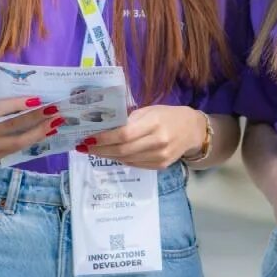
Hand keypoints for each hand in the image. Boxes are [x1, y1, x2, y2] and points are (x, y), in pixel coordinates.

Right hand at [0, 94, 62, 162]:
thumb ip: (0, 98)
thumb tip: (30, 95)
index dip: (17, 105)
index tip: (38, 99)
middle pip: (10, 128)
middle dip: (35, 119)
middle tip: (54, 110)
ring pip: (16, 142)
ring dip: (39, 133)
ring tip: (55, 123)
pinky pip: (15, 149)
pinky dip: (32, 141)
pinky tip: (45, 132)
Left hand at [85, 105, 204, 169]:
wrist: (192, 130)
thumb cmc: (167, 115)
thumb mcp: (149, 110)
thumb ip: (129, 119)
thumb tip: (103, 127)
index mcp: (154, 123)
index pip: (124, 134)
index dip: (104, 138)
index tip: (88, 138)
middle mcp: (158, 142)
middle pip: (122, 150)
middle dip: (100, 150)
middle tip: (84, 147)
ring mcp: (160, 157)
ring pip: (126, 159)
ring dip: (107, 156)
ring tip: (94, 150)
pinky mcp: (160, 166)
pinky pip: (134, 164)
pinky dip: (120, 159)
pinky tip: (111, 154)